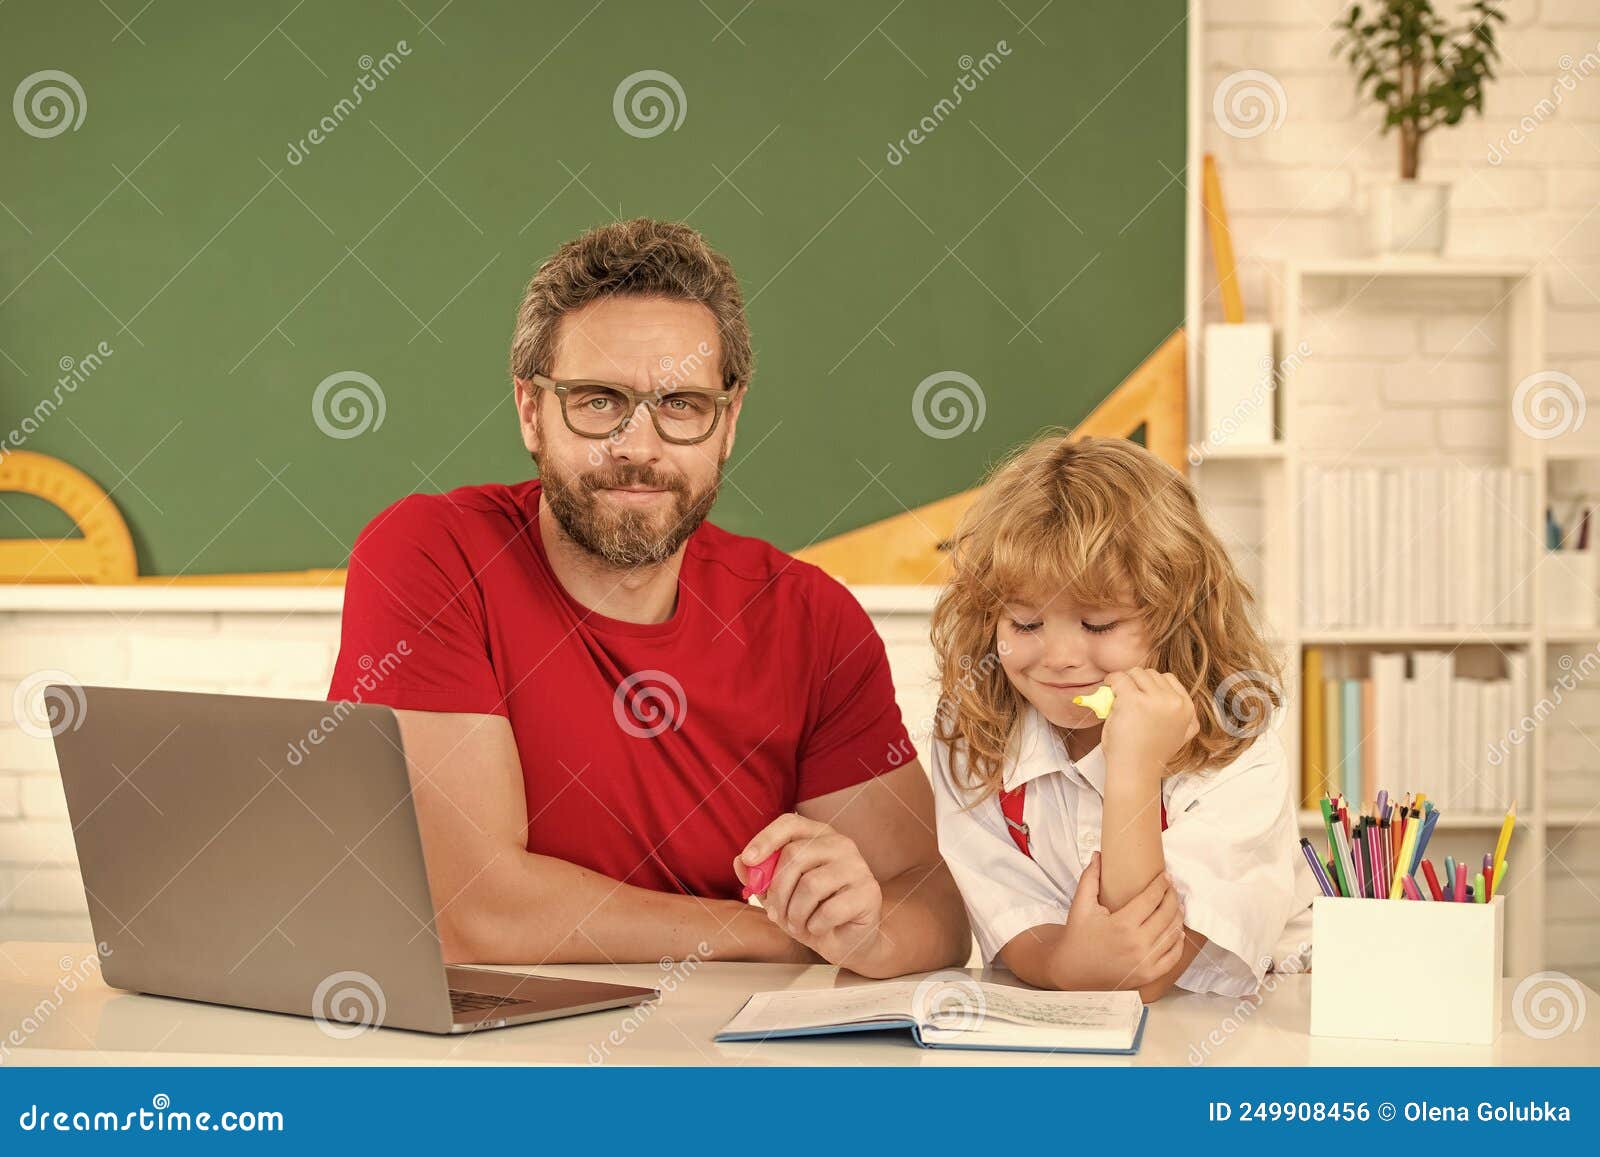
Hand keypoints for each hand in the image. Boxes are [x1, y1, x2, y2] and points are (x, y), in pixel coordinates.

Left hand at [735, 814, 883, 971]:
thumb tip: (740, 862)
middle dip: (777, 891)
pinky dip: (815, 926)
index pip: (790, 823)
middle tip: (775, 914)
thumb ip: (760, 877)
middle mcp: (841, 844)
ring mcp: (858, 867)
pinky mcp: (869, 893)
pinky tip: (818, 928)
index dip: (766, 838)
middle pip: (795, 855)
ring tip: (796, 924)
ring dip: (795, 913)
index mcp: (819, 836)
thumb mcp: (779, 895)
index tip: (748, 859)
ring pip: (810, 884)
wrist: (845, 941)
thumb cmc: (811, 912)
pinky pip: (829, 910)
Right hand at [1053, 852, 1186, 989]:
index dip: (1162, 884)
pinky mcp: (1148, 976)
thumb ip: (1090, 877)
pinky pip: (1173, 956)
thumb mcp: (1081, 905)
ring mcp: (1145, 962)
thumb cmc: (1077, 937)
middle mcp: (1137, 944)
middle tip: (1172, 888)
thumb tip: (1099, 855)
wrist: (1072, 971)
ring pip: (1173, 934)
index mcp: (1122, 925)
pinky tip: (1176, 931)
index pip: (1152, 898)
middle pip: (1167, 914)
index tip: (1166, 876)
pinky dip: (1178, 942)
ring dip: (1178, 917)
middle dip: (1173, 897)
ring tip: (1176, 906)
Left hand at [1102, 668, 1198, 777]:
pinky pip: (1119, 678)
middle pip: (1152, 674)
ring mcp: (1154, 699)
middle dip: (1136, 683)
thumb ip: (1178, 715)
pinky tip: (1108, 692)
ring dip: (1124, 682)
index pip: (1169, 679)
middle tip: (1125, 699)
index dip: (1151, 686)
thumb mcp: (1178, 734)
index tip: (1141, 696)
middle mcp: (1174, 702)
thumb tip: (1165, 696)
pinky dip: (1111, 682)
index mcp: (1187, 709)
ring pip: (1136, 672)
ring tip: (1118, 699)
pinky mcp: (1133, 700)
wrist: (1135, 772)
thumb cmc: (1149, 755)